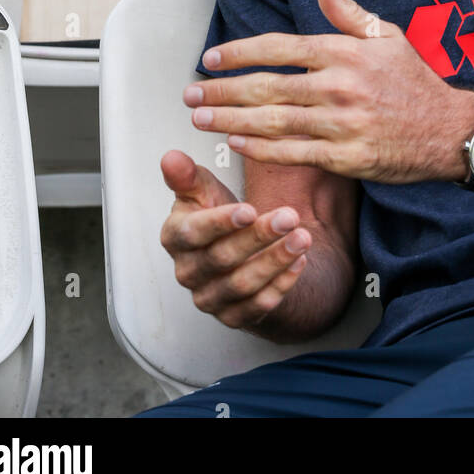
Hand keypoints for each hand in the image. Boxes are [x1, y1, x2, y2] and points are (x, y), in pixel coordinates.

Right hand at [159, 150, 310, 329]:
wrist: (236, 253)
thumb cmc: (217, 216)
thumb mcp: (203, 191)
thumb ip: (188, 176)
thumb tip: (170, 156)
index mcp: (175, 238)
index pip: (193, 233)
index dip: (221, 223)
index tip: (249, 209)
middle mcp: (187, 272)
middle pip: (222, 258)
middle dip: (259, 237)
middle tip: (290, 216)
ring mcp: (209, 298)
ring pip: (243, 284)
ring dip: (276, 260)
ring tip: (303, 237)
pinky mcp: (233, 317)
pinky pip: (258, 306)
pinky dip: (282, 285)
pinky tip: (299, 262)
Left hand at [183, 0, 473, 182]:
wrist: (450, 131)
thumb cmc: (415, 81)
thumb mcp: (388, 36)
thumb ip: (348, 13)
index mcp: (344, 52)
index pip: (279, 48)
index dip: (239, 52)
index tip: (210, 57)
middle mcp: (339, 86)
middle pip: (267, 86)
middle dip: (223, 89)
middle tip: (190, 93)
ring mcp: (342, 124)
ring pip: (274, 121)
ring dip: (231, 119)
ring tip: (200, 118)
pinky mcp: (346, 157)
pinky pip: (295, 153)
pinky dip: (261, 148)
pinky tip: (236, 142)